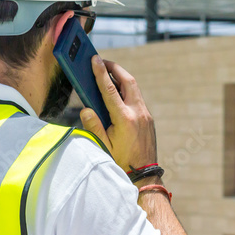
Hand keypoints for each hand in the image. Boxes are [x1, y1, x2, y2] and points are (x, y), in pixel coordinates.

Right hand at [80, 56, 157, 171]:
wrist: (144, 175)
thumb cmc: (122, 162)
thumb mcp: (103, 146)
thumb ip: (94, 126)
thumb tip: (85, 109)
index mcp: (125, 119)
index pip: (110, 90)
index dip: (100, 72)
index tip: (94, 59)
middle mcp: (138, 113)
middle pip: (128, 81)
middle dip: (115, 68)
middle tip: (102, 61)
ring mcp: (146, 115)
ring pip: (134, 88)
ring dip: (121, 77)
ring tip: (108, 72)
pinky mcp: (148, 119)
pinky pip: (137, 98)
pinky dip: (126, 90)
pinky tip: (117, 91)